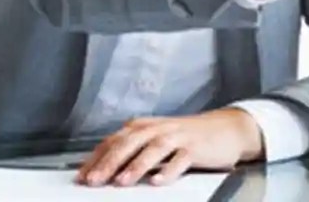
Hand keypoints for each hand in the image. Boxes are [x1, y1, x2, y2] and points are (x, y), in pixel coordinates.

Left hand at [76, 109, 262, 186]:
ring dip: (136, 165)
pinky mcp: (196, 146)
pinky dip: (169, 170)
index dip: (96, 158)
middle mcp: (158, 128)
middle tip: (94, 180)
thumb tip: (104, 170)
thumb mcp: (156, 140)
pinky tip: (159, 181)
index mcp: (143, 126)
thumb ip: (133, 151)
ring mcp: (177, 136)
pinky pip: (181, 158)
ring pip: (153, 148)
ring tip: (122, 182)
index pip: (114, 141)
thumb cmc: (186, 137)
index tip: (82, 176)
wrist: (226, 128)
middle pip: (129, 143)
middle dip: (109, 163)